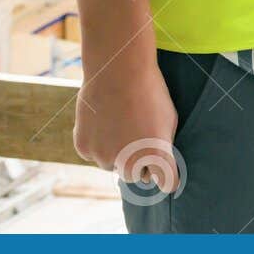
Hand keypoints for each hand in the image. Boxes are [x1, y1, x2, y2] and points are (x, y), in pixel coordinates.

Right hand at [73, 58, 180, 190]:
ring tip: (119, 121)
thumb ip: (163, 146)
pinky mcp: (84, 149)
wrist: (118, 69)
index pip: (167, 184)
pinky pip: (93, 153)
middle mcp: (129, 164)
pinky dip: (97, 141)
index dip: (166, 176)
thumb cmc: (149, 92)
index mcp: (156, 157)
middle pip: (134, 175)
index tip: (166, 172)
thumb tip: (159, 165)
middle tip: (136, 133)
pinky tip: (103, 119)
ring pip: (111, 164)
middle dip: (136, 160)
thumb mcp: (168, 119)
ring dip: (115, 151)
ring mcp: (104, 158)